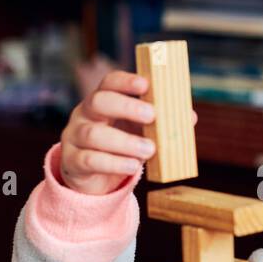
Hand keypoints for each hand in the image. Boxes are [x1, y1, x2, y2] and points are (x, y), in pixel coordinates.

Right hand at [59, 69, 197, 195]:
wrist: (92, 180)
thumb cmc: (118, 149)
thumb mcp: (139, 134)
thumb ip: (160, 124)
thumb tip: (190, 117)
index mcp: (101, 102)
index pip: (109, 83)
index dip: (125, 81)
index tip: (145, 85)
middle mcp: (83, 115)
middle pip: (98, 101)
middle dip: (126, 107)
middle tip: (152, 116)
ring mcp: (74, 138)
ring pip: (94, 134)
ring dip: (125, 141)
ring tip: (149, 150)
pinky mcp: (72, 162)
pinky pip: (90, 160)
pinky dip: (114, 163)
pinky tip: (132, 166)